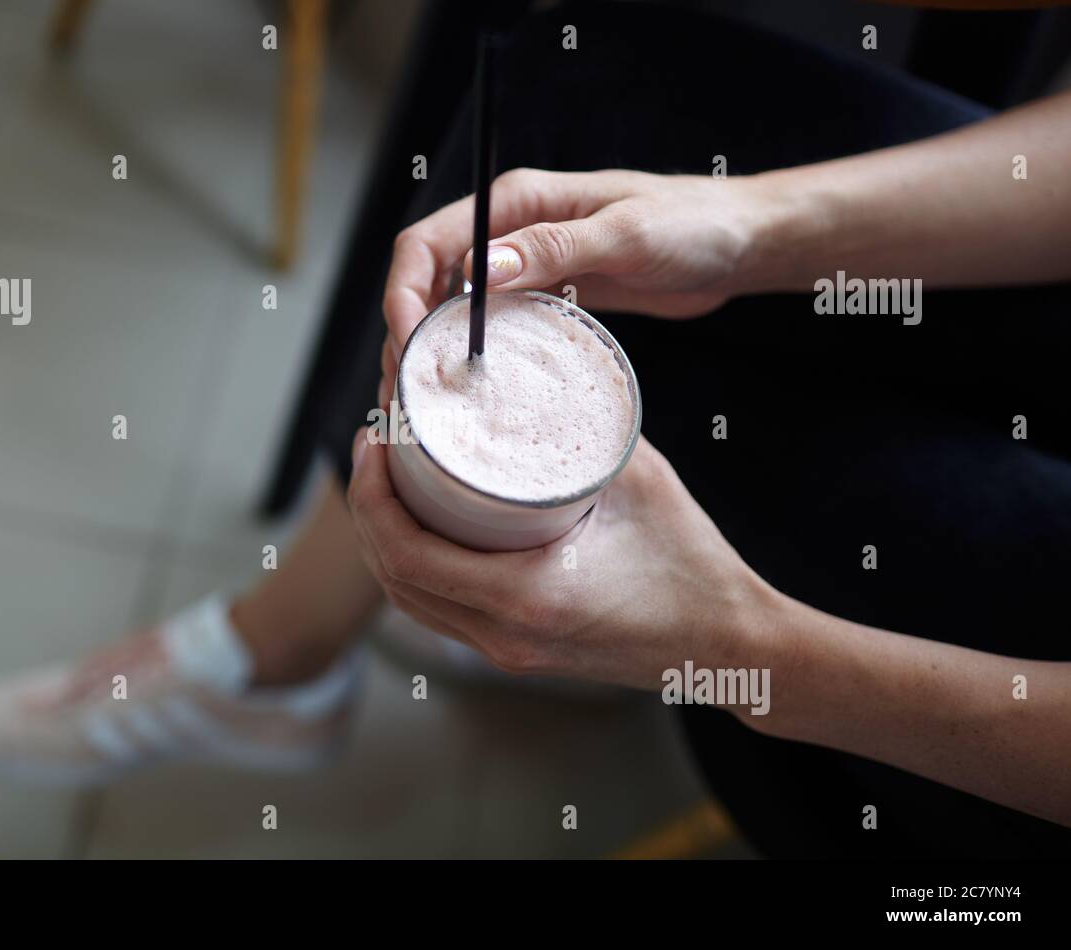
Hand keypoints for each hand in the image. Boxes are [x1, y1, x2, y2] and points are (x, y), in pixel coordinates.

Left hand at [346, 430, 780, 690]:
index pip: (407, 552)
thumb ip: (579, 429)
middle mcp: (503, 635)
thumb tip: (530, 378)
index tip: (373, 438)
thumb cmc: (691, 565)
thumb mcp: (635, 481)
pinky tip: (421, 521)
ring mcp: (506, 650)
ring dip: (385, 535)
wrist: (727, 642)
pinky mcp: (516, 651)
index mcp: (526, 597)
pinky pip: (439, 610)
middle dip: (368, 504)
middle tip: (373, 441)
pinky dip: (415, 565)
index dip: (371, 494)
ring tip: (387, 474)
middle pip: (393, 576)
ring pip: (409, 598)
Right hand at [379, 167, 775, 389]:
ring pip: (453, 306)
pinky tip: (469, 388)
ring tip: (422, 399)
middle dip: (406, 329)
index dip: (404, 290)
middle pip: (429, 278)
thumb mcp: (625, 234)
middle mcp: (512, 231)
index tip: (406, 340)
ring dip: (432, 347)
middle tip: (405, 388)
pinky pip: (494, 324)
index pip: (430, 241)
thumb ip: (553, 248)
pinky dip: (473, 353)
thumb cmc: (691, 224)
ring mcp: (527, 266)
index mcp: (520, 201)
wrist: (737, 242)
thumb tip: (480, 269)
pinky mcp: (548, 296)